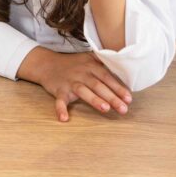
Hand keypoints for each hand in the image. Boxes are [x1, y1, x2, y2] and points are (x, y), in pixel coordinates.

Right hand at [17, 47, 131, 121]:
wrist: (47, 64)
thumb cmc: (73, 64)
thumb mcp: (88, 58)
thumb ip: (104, 63)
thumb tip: (125, 71)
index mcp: (91, 66)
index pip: (107, 77)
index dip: (118, 87)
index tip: (128, 99)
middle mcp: (82, 73)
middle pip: (98, 85)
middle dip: (112, 97)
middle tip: (123, 108)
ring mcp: (70, 82)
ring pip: (83, 91)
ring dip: (94, 99)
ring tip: (105, 108)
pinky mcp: (58, 90)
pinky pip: (59, 100)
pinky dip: (60, 109)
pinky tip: (64, 118)